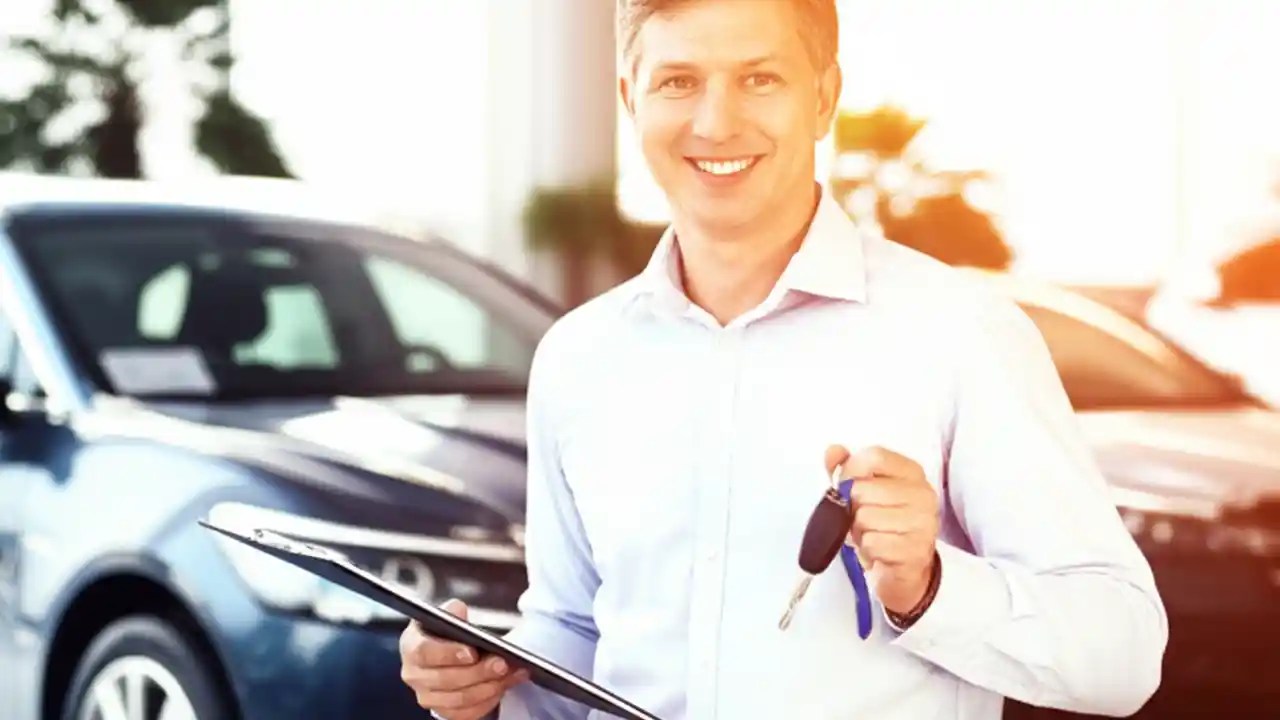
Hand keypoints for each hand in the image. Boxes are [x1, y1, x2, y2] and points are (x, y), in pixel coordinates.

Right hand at [399, 599, 529, 718]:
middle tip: (503, 663)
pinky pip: (469, 712)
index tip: (472, 652)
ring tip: (513, 672)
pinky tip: (507, 684)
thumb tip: (458, 609)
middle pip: (446, 679)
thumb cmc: (447, 635)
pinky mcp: (444, 712)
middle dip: (479, 671)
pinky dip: (490, 699)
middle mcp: (414, 675)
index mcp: (411, 646)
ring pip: (461, 699)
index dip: (449, 653)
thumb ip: (452, 612)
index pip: (424, 652)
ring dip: (490, 686)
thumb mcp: (447, 617)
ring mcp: (428, 697)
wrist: (446, 656)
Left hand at [825, 444, 939, 614]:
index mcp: (911, 472)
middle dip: (852, 508)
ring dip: (859, 531)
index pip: (874, 456)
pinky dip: (867, 549)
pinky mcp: (915, 551)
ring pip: (864, 517)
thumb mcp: (865, 493)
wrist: (903, 570)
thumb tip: (832, 451)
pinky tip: (878, 550)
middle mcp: (923, 494)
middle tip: (862, 519)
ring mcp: (923, 523)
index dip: (850, 471)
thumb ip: (846, 468)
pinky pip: (871, 543)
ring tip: (871, 535)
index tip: (846, 485)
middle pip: (863, 489)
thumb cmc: (881, 526)